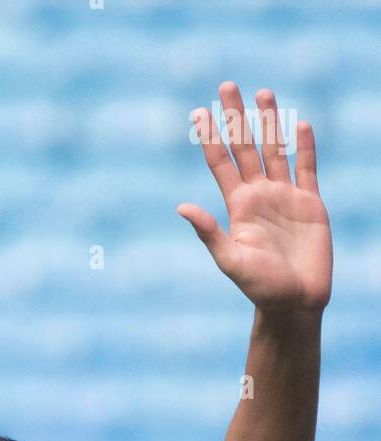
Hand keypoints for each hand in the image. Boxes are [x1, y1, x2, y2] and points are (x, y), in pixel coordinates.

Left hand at [177, 82, 331, 312]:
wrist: (295, 303)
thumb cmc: (261, 288)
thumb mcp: (231, 260)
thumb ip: (209, 233)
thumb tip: (181, 207)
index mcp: (239, 207)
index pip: (221, 163)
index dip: (210, 137)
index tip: (198, 113)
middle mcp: (260, 196)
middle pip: (245, 147)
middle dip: (236, 117)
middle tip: (227, 86)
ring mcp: (285, 197)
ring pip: (276, 150)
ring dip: (269, 122)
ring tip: (264, 93)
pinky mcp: (311, 204)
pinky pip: (308, 168)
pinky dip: (305, 146)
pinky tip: (300, 124)